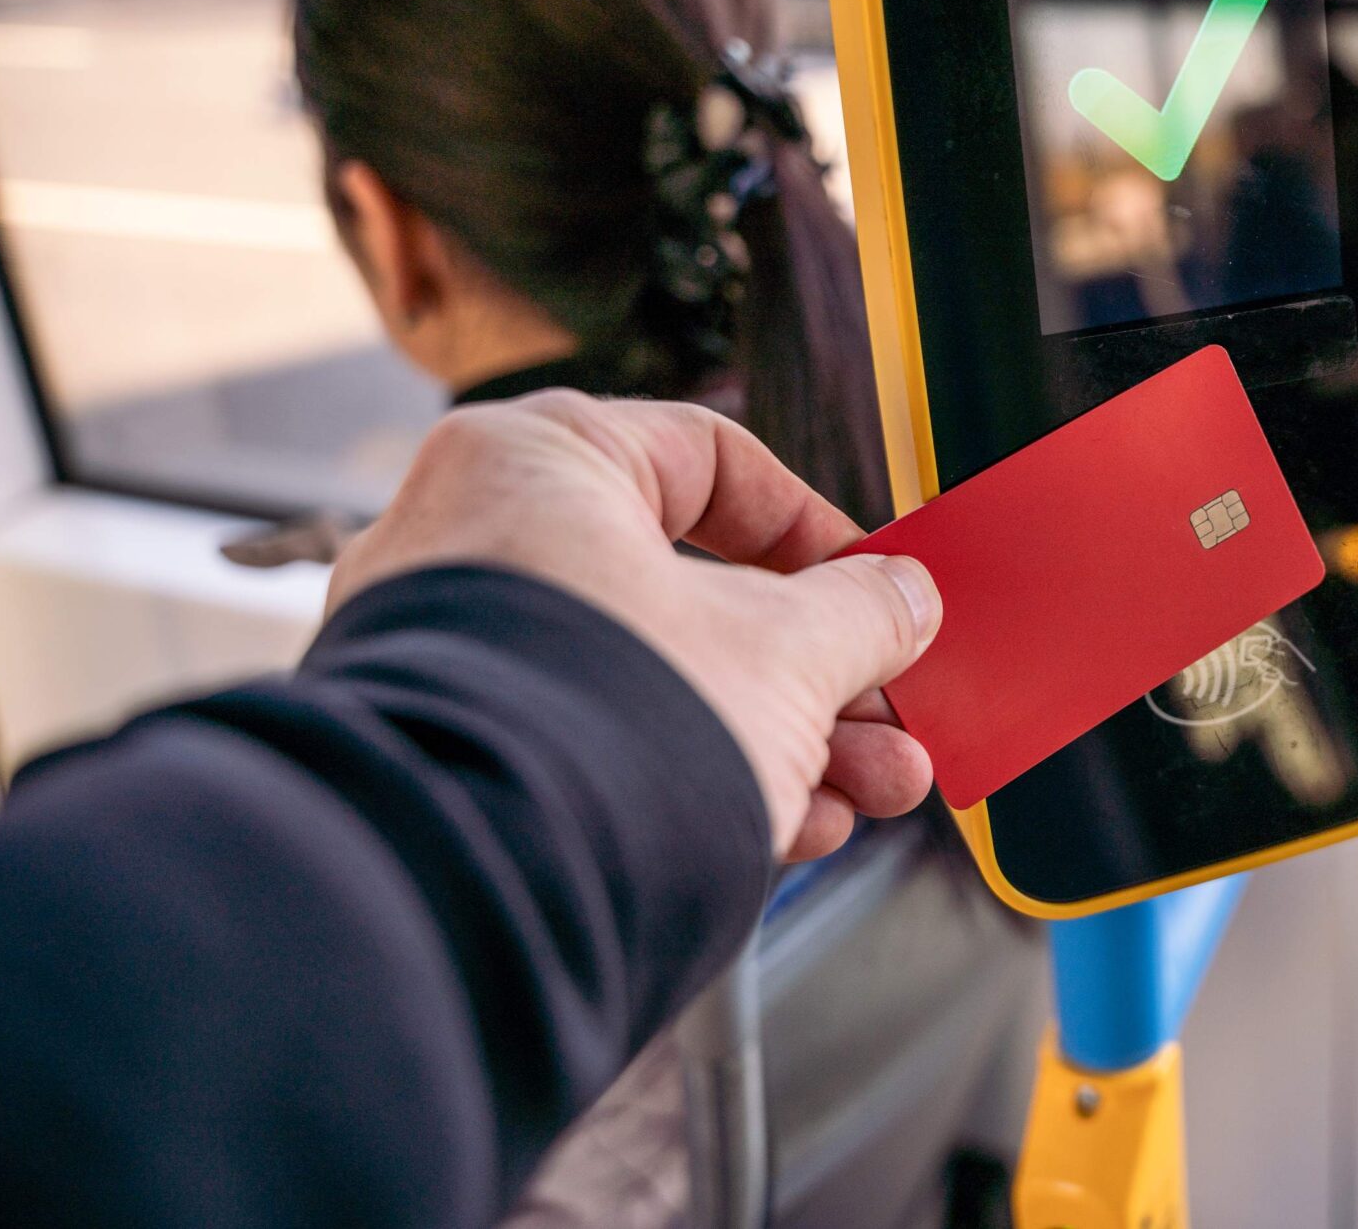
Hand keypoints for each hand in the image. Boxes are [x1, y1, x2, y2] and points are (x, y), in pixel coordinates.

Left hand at [328, 392, 937, 859]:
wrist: (477, 899)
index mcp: (535, 463)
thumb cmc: (607, 729)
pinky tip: (796, 825)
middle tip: (892, 713)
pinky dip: (702, 777)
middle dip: (823, 668)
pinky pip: (603, 748)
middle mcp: (471, 547)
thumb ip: (861, 613)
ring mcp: (454, 664)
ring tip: (874, 790)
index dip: (816, 529)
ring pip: (660, 680)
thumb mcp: (786, 651)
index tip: (878, 588)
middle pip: (695, 592)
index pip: (706, 457)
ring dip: (788, 736)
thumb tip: (903, 600)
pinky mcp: (462, 765)